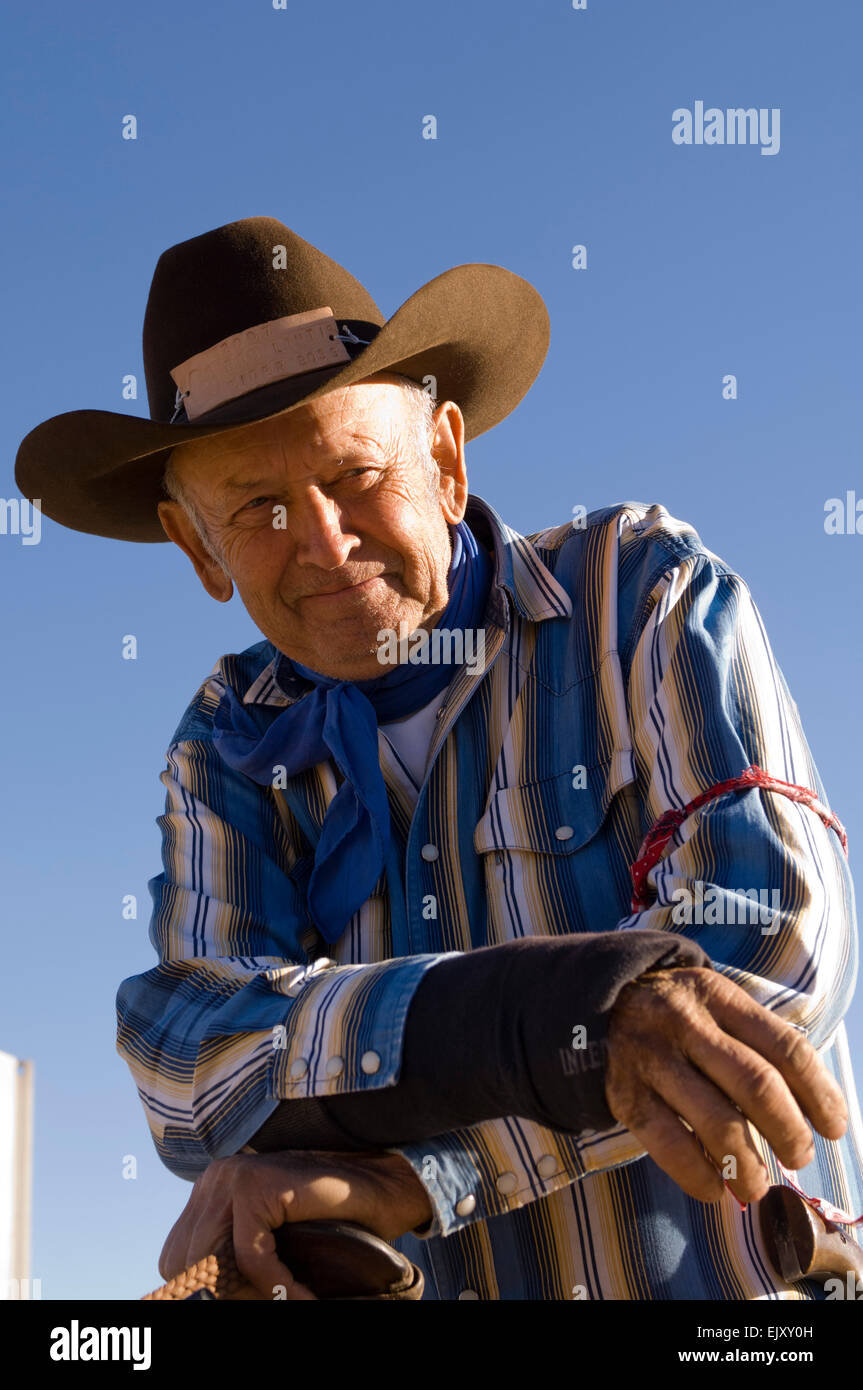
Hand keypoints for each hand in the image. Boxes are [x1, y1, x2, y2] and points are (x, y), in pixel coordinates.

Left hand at [158, 1148, 432, 1298]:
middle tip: (272, 1304)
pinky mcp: (257, 1184)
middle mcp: (214, 1178)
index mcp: (207, 1191)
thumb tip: (200, 1298)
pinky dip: (277, 1285)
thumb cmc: (328, 1225)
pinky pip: (251, 1256)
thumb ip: (229, 1261)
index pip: (177, 1258)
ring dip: (251, 1293)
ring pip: (215, 1262)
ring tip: (287, 1300)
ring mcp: (233, 1176)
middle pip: (189, 1262)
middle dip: (227, 1293)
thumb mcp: (264, 1244)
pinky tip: (303, 1297)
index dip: (208, 1292)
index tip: (248, 1303)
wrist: (380, 1191)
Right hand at [604, 967, 847, 1204]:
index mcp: (718, 996)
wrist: (590, 1003)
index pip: (785, 1047)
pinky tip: (715, 1190)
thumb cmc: (672, 1012)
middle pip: (756, 1085)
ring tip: (758, 1185)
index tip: (834, 1126)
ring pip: (716, 1122)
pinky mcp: (624, 1092)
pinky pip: (669, 1145)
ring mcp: (652, 1057)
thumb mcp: (712, 1004)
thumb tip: (808, 1111)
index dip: (818, 1094)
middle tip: (800, 1156)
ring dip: (748, 1166)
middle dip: (789, 1132)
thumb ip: (753, 1042)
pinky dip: (699, 1176)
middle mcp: (686, 1022)